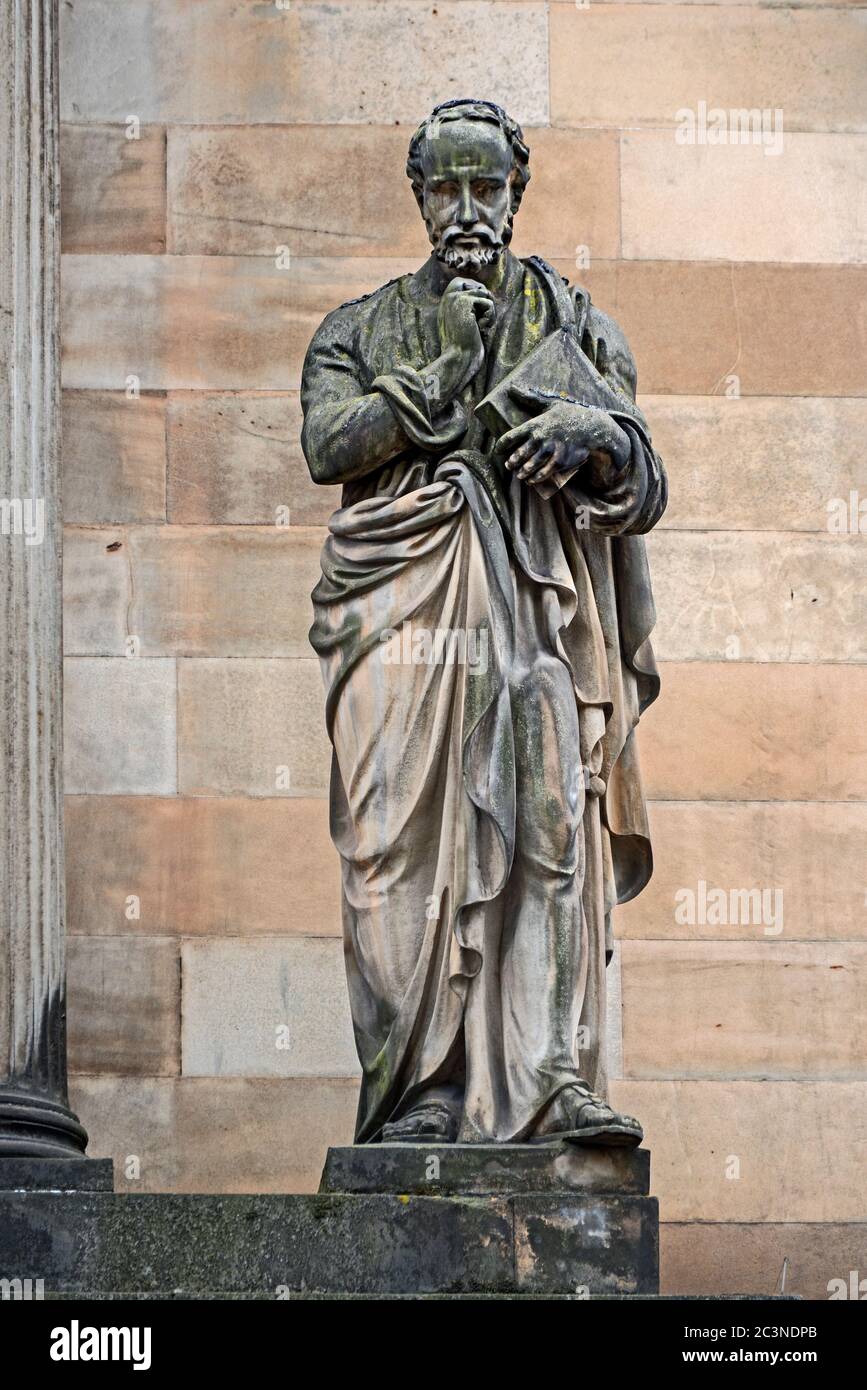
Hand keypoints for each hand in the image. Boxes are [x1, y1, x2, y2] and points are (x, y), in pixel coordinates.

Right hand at [437, 277, 494, 392]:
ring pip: (484, 293)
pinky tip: (481, 328)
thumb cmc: (464, 345)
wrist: (458, 357)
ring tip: (483, 325)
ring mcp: (455, 297)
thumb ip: (468, 306)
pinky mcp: (464, 301)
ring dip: (489, 310)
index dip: (477, 292)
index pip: (463, 282)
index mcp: (446, 303)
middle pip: (475, 284)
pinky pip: (488, 302)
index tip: (481, 309)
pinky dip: (490, 316)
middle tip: (485, 315)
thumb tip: (486, 292)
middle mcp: (448, 297)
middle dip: (486, 297)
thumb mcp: (465, 322)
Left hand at [494, 395, 629, 486]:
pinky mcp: (559, 461)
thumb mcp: (549, 403)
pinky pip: (543, 473)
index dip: (501, 446)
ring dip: (522, 472)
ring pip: (529, 466)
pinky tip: (531, 480)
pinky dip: (535, 478)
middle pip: (518, 455)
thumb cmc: (568, 414)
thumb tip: (512, 388)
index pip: (510, 437)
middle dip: (511, 463)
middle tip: (509, 466)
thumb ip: (529, 398)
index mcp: (534, 425)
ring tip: (519, 474)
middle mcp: (539, 438)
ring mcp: (549, 450)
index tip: (498, 452)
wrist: (591, 426)